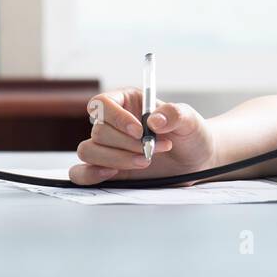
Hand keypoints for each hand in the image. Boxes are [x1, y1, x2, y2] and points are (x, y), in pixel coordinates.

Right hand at [70, 87, 218, 185]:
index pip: (103, 103)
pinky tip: (112, 173)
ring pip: (88, 150)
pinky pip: (80, 172)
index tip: (138, 130)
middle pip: (98, 130)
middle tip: (153, 149)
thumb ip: (176, 114)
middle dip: (127, 143)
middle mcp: (113, 124)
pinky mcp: (107, 170)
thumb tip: (154, 119)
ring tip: (145, 161)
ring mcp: (108, 148)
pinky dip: (89, 175)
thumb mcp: (190, 120)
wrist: (196, 161)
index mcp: (127, 102)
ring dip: (116, 158)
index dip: (116, 117)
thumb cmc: (191, 134)